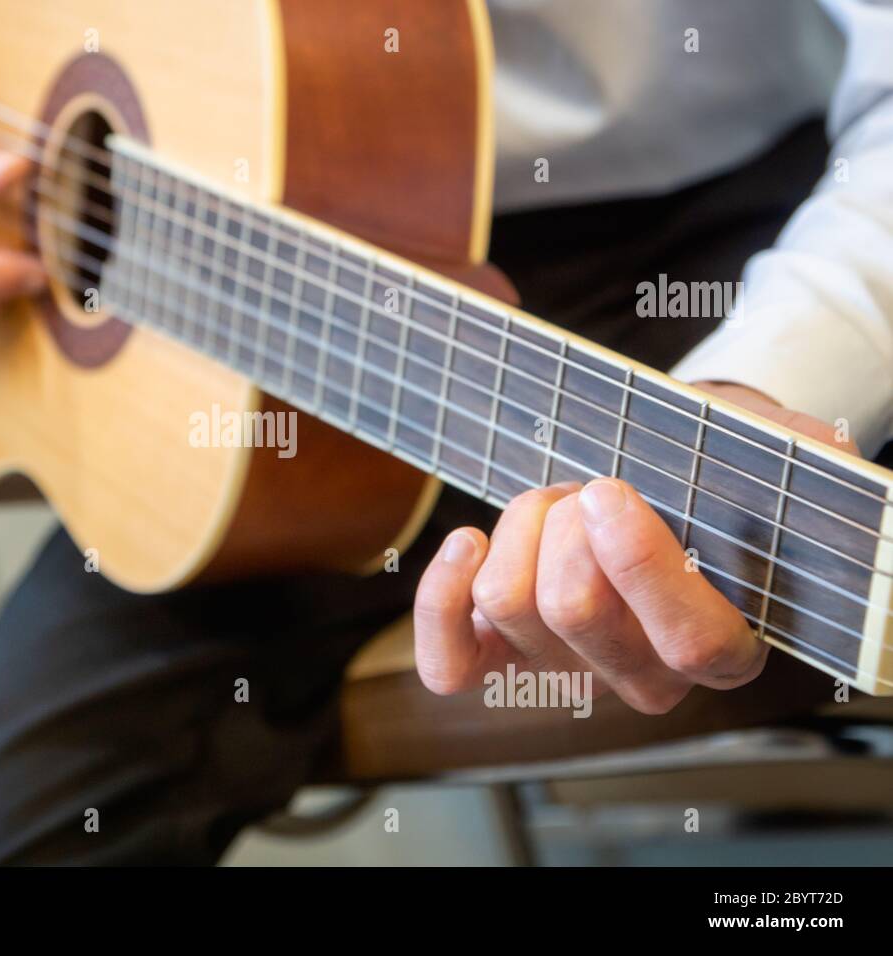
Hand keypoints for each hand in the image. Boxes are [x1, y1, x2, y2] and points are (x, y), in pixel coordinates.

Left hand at [413, 381, 858, 713]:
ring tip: (555, 502)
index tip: (611, 491)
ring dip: (520, 527)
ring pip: (509, 604)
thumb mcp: (758, 461)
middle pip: (574, 612)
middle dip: (565, 523)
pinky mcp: (501, 661)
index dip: (643, 568)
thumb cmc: (704, 477)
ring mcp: (567, 672)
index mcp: (725, 646)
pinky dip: (443, 598)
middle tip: (589, 487)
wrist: (648, 485)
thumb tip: (815, 450)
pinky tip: (468, 545)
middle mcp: (643, 676)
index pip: (691, 642)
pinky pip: (450, 664)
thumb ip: (791, 461)